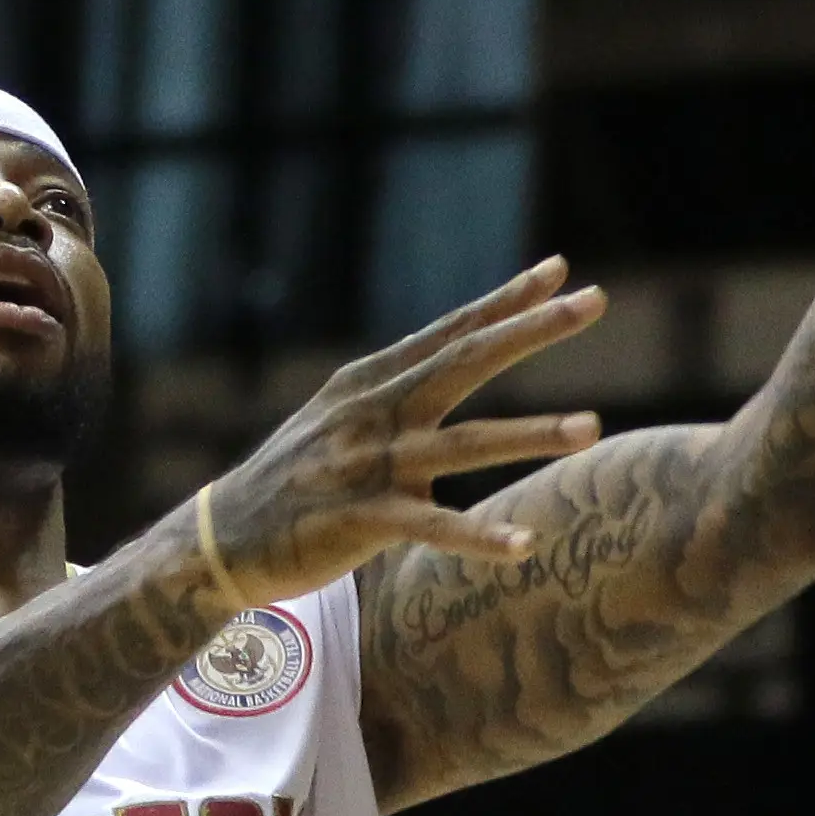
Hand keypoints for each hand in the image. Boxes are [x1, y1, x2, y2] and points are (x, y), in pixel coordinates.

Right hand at [180, 259, 609, 602]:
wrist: (221, 539)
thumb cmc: (296, 481)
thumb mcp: (342, 422)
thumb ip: (399, 399)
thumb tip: (453, 373)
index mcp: (368, 383)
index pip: (450, 332)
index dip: (505, 301)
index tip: (560, 271)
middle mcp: (371, 412)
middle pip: (464, 362)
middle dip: (530, 330)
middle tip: (593, 302)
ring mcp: (366, 465)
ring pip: (463, 443)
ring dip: (531, 434)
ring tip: (592, 427)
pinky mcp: (358, 521)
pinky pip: (429, 528)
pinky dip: (478, 536)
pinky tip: (524, 544)